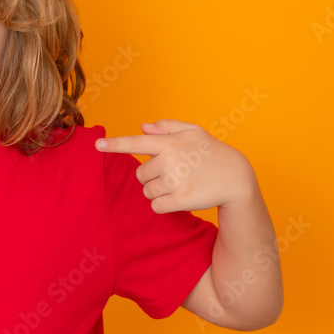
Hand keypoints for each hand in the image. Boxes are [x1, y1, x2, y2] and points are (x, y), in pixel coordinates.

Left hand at [95, 119, 256, 212]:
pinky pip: (156, 206)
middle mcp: (169, 161)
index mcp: (169, 143)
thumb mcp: (193, 131)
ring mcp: (175, 181)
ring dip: (158, 190)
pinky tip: (180, 196)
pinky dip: (164, 204)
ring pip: (147, 191)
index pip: (136, 143)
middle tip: (173, 173)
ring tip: (180, 183)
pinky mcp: (180, 200)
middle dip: (151, 176)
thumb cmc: (211, 152)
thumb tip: (142, 127)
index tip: (97, 146)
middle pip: (140, 175)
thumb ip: (166, 128)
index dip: (114, 145)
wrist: (236, 177)